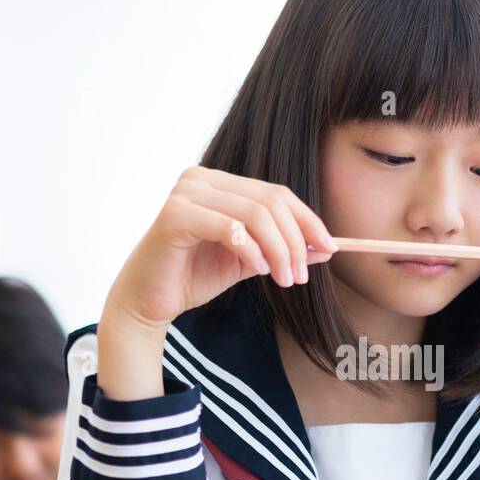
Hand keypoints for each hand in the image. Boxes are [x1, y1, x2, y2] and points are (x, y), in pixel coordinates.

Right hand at [107, 166, 338, 330]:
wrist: (149, 301)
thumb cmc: (193, 276)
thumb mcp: (249, 261)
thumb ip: (281, 250)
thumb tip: (326, 247)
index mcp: (220, 183)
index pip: (276, 194)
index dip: (307, 220)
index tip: (330, 248)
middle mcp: (202, 179)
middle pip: (270, 202)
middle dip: (294, 242)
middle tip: (301, 276)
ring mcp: (186, 193)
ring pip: (255, 214)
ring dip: (278, 251)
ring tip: (284, 280)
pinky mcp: (174, 215)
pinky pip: (229, 228)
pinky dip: (251, 251)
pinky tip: (258, 271)